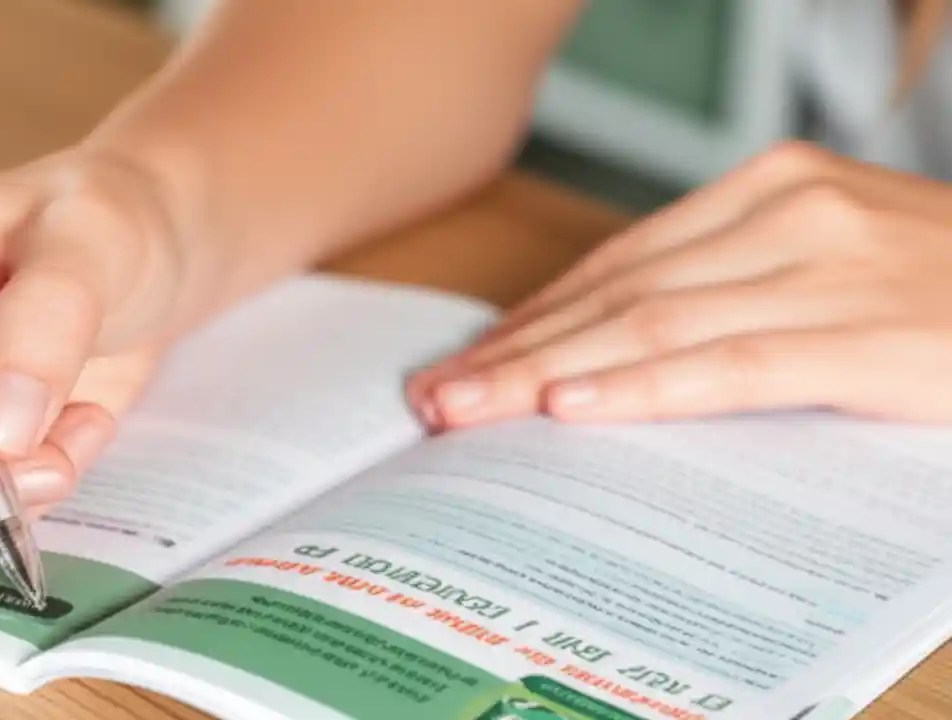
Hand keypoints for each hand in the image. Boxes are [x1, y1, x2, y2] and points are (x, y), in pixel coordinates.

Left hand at [409, 142, 951, 427]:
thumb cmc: (943, 293)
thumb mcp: (824, 268)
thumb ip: (728, 295)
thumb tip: (611, 353)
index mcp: (771, 191)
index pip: (618, 260)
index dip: (535, 315)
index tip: (468, 359)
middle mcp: (788, 212)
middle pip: (617, 290)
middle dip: (516, 349)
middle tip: (436, 396)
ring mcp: (830, 264)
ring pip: (654, 323)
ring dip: (548, 372)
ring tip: (471, 410)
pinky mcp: (872, 330)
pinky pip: (735, 362)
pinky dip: (646, 387)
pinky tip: (574, 409)